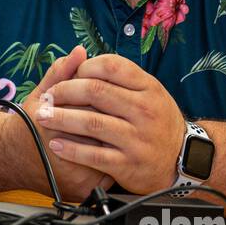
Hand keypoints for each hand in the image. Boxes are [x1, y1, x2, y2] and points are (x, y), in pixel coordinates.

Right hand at [14, 45, 113, 199]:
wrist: (12, 160)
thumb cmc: (29, 124)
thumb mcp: (41, 94)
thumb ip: (61, 72)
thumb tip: (79, 52)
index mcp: (52, 127)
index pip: (91, 109)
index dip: (99, 99)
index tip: (100, 95)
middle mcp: (64, 156)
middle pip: (104, 130)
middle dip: (111, 117)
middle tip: (111, 111)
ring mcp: (76, 177)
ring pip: (110, 151)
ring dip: (116, 136)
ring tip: (111, 127)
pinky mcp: (85, 189)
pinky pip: (109, 169)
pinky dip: (113, 155)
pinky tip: (108, 145)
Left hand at [33, 53, 185, 194]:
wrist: (183, 159)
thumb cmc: (157, 120)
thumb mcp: (149, 92)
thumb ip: (120, 77)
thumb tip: (80, 59)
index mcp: (148, 87)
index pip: (111, 66)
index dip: (83, 67)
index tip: (68, 75)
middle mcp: (145, 110)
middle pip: (96, 92)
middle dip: (64, 91)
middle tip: (47, 96)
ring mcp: (137, 138)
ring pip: (92, 123)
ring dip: (61, 118)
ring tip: (43, 116)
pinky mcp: (128, 164)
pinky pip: (94, 155)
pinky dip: (71, 149)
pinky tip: (56, 144)